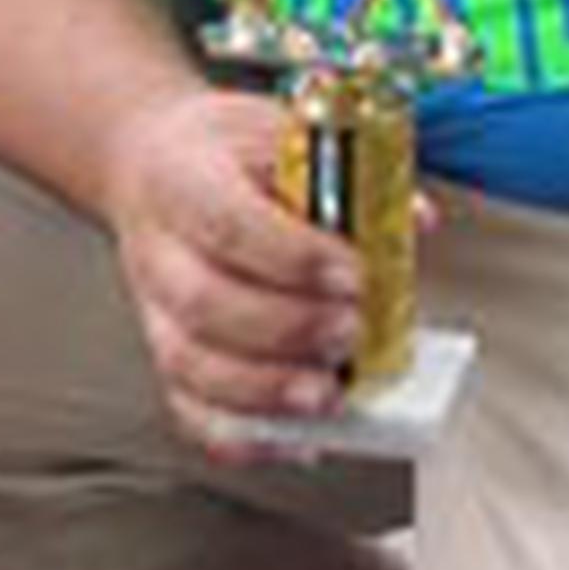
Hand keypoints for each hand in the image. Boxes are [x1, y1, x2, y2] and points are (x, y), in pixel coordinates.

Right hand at [99, 84, 368, 452]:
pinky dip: (244, 436)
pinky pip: (190, 409)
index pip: (228, 223)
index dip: (291, 256)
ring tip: (331, 395)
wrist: (151, 162)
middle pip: (206, 304)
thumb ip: (346, 171)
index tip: (354, 274)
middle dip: (288, 329)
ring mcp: (156, 311)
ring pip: (192, 366)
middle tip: (353, 332)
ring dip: (266, 391)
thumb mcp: (280, 130)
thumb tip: (417, 219)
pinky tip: (298, 438)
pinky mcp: (167, 353)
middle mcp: (160, 252)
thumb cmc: (225, 154)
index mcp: (184, 181)